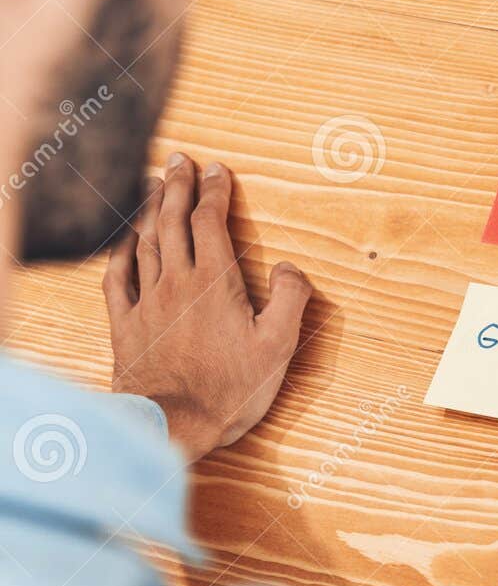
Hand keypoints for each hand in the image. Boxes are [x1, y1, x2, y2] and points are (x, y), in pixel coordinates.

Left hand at [103, 154, 311, 463]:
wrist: (172, 424)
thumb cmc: (230, 389)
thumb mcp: (279, 347)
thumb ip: (290, 300)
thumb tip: (290, 267)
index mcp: (215, 283)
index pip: (210, 222)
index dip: (213, 191)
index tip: (216, 169)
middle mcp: (177, 283)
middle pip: (171, 221)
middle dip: (175, 186)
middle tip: (177, 160)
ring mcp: (146, 302)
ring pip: (145, 242)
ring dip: (148, 209)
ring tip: (152, 185)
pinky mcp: (126, 324)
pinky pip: (118, 277)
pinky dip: (120, 252)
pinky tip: (124, 240)